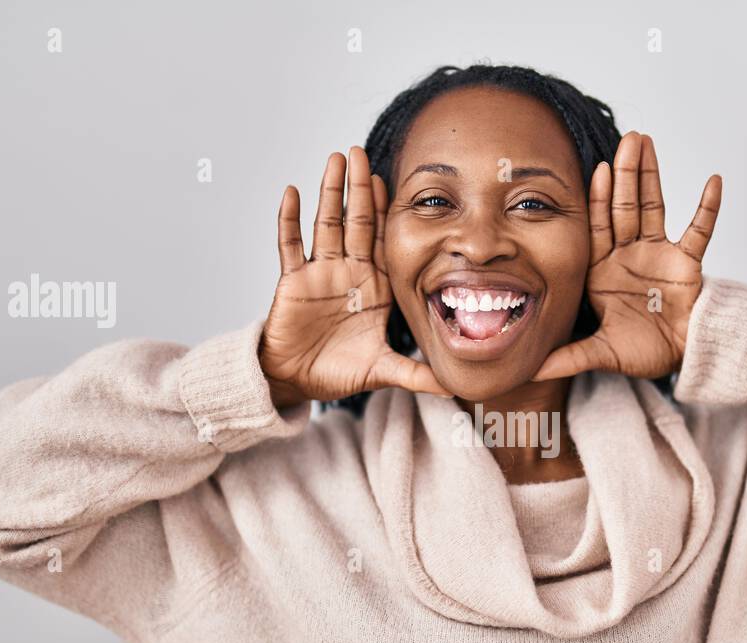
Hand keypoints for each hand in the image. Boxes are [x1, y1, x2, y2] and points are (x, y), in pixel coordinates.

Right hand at [259, 146, 449, 404]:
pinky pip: (290, 245)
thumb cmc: (338, 372)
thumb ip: (418, 375)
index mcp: (374, 287)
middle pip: (356, 223)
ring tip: (334, 159)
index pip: (383, 242)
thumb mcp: (384, 371)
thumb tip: (456, 386)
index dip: (387, 213)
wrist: (297, 381)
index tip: (391, 182)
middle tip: (361, 153)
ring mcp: (319, 273)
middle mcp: (348, 273)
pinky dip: (290, 219)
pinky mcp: (293, 281)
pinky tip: (292, 192)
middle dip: (359, 189)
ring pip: (326, 224)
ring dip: (329, 192)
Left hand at [533, 132, 721, 381]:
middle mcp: (629, 255)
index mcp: (603, 270)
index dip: (597, 199)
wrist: (679, 360)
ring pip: (655, 208)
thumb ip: (568, 357)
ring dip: (651, 176)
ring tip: (647, 142)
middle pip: (625, 207)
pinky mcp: (688, 264)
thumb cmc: (641, 351)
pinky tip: (714, 181)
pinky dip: (708, 208)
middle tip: (626, 139)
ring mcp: (660, 255)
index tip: (597, 169)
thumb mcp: (601, 354)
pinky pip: (700, 231)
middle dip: (624, 174)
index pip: (598, 227)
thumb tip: (530, 371)